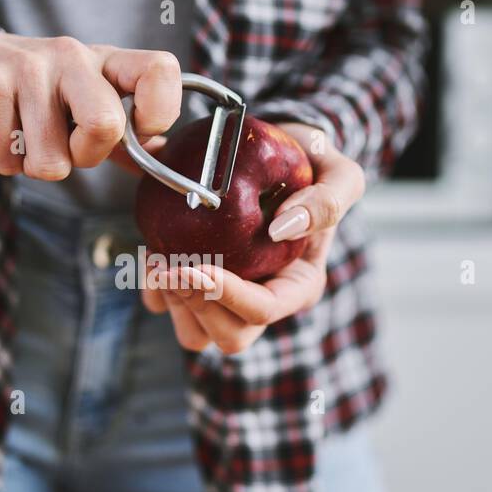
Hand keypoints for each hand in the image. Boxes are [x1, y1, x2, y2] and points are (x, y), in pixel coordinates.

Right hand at [0, 28, 180, 179]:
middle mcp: (72, 56)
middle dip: (86, 156)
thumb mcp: (86, 97)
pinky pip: (9, 159)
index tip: (140, 132)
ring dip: (37, 164)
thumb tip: (161, 152)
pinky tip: (1, 134)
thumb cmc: (37, 88)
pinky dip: (5, 162)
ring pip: (52, 160)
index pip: (160, 70)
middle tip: (67, 146)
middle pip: (105, 126)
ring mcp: (29, 68)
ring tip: (27, 136)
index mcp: (105, 61)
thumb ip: (124, 132)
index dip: (160, 112)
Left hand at [142, 122, 365, 354]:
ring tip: (159, 258)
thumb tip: (283, 227)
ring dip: (173, 301)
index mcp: (298, 286)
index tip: (194, 265)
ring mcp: (229, 300)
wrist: (281, 156)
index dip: (225, 295)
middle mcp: (263, 301)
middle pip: (229, 335)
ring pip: (195, 334)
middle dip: (195, 302)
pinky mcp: (198, 288)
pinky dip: (155, 291)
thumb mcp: (339, 176)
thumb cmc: (315, 168)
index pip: (262, 309)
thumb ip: (327, 201)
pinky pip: (169, 310)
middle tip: (170, 261)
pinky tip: (151, 254)